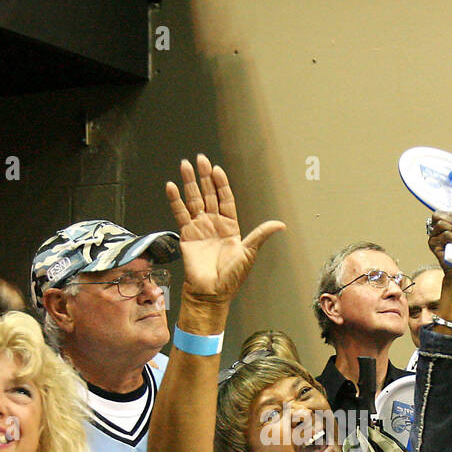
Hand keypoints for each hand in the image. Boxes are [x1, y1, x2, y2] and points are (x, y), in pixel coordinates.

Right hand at [164, 154, 284, 306]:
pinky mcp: (186, 235)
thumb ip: (261, 234)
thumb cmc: (231, 277)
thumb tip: (280, 224)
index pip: (225, 198)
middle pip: (208, 194)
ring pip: (193, 200)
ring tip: (184, 165)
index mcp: (230, 226)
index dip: (221, 184)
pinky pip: (180, 214)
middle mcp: (214, 224)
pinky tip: (172, 187)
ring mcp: (199, 228)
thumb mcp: (249, 253)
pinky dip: (175, 200)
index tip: (217, 170)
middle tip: (200, 159)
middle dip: (204, 176)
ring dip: (189, 183)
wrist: (212, 292)